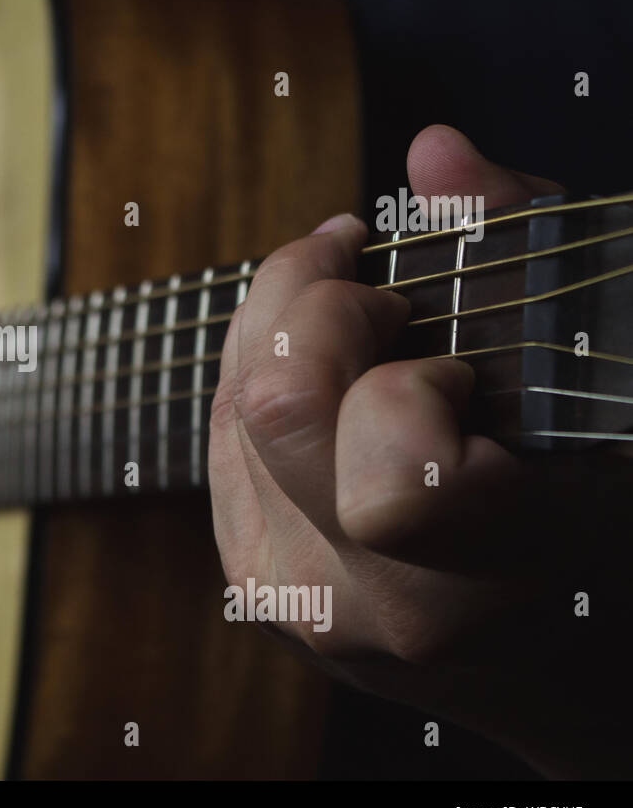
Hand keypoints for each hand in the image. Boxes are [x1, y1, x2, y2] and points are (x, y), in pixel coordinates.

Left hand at [209, 124, 630, 776]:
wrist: (546, 655)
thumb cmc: (589, 508)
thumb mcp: (588, 372)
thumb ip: (523, 249)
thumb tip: (432, 152)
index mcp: (484, 577)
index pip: (393, 479)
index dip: (406, 383)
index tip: (435, 332)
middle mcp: (366, 604)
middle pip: (278, 407)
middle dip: (319, 305)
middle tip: (378, 289)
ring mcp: (292, 599)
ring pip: (232, 409)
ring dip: (286, 325)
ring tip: (358, 315)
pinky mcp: (247, 580)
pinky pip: (217, 437)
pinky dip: (262, 371)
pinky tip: (324, 368)